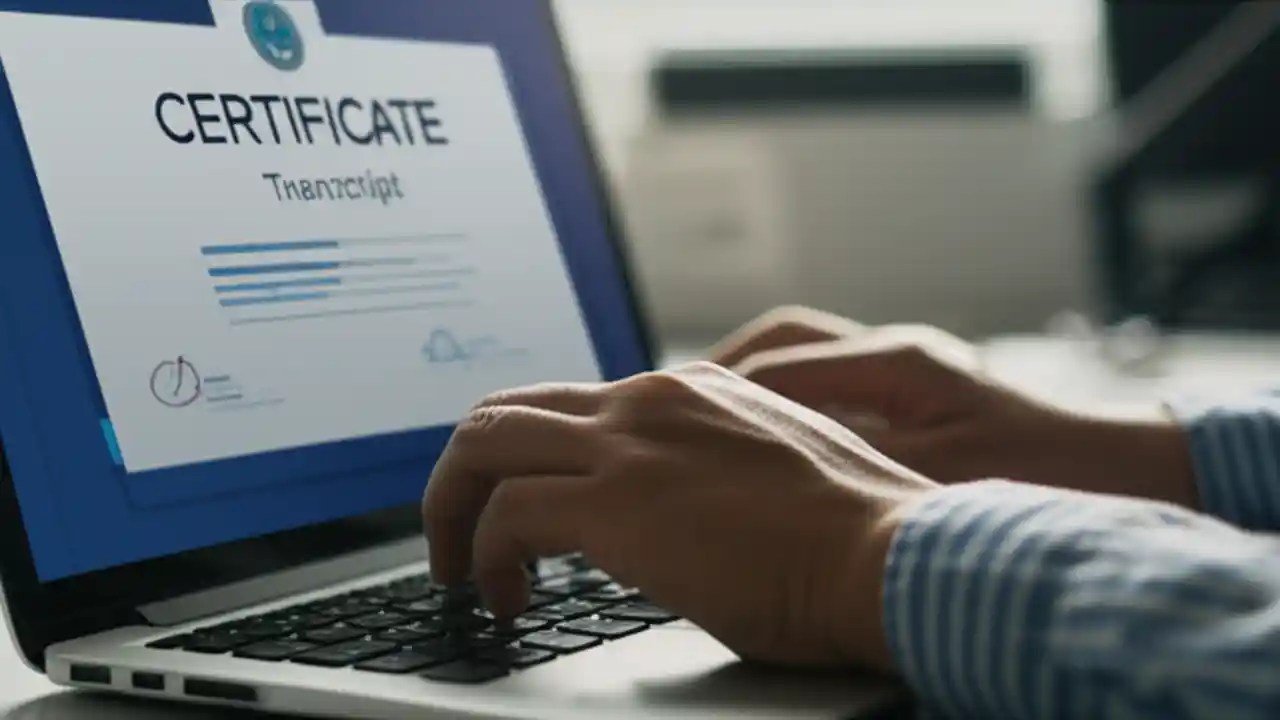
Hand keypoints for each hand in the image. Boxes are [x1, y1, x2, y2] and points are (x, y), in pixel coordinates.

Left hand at [421, 362, 937, 670]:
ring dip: (454, 508)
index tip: (518, 505)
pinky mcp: (615, 503)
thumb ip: (709, 470)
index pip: (572, 401)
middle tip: (458, 530)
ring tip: (461, 568)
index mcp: (689, 391)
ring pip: (486, 444)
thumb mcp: (771, 473)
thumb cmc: (854, 536)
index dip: (529, 455)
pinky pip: (506, 514)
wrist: (891, 556)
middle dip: (465, 472)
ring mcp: (628, 445)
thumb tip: (671, 512)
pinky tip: (508, 596)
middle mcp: (648, 401)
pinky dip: (486, 555)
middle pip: (509, 409)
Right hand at [715, 307, 1197, 508]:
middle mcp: (896, 354)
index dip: (718, 393)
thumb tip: (774, 460)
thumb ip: (852, 464)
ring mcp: (907, 373)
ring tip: (709, 419)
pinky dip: (791, 408)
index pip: (778, 365)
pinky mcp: (917, 398)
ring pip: (805, 360)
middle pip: (784, 341)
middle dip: (723, 369)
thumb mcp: (937, 477)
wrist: (1116, 475)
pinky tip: (772, 445)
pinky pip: (832, 390)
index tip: (671, 416)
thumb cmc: (1040, 474)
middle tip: (675, 404)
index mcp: (896, 362)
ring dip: (755, 383)